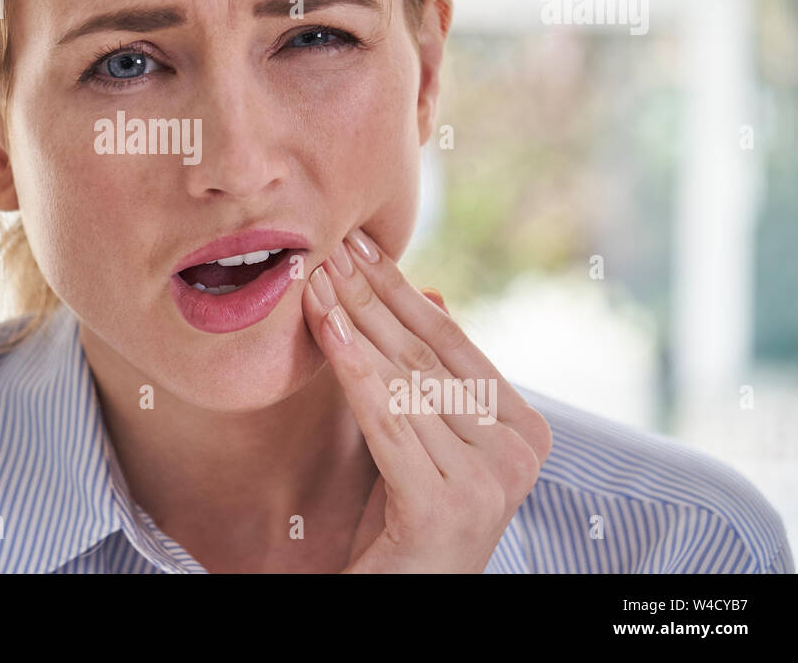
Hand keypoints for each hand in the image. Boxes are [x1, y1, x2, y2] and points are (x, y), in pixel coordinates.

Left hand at [300, 227, 551, 572]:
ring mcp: (487, 480)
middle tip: (330, 247)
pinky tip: (325, 326)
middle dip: (371, 296)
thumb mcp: (424, 436)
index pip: (453, 342)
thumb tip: (434, 291)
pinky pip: (386, 419)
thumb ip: (433, 374)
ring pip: (403, 382)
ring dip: (353, 322)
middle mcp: (517, 452)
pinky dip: (351, 368)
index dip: (402, 290)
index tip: (362, 245)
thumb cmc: (406, 518)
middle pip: (427, 356)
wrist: (404, 597)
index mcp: (525, 429)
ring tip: (317, 278)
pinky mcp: (444, 503)